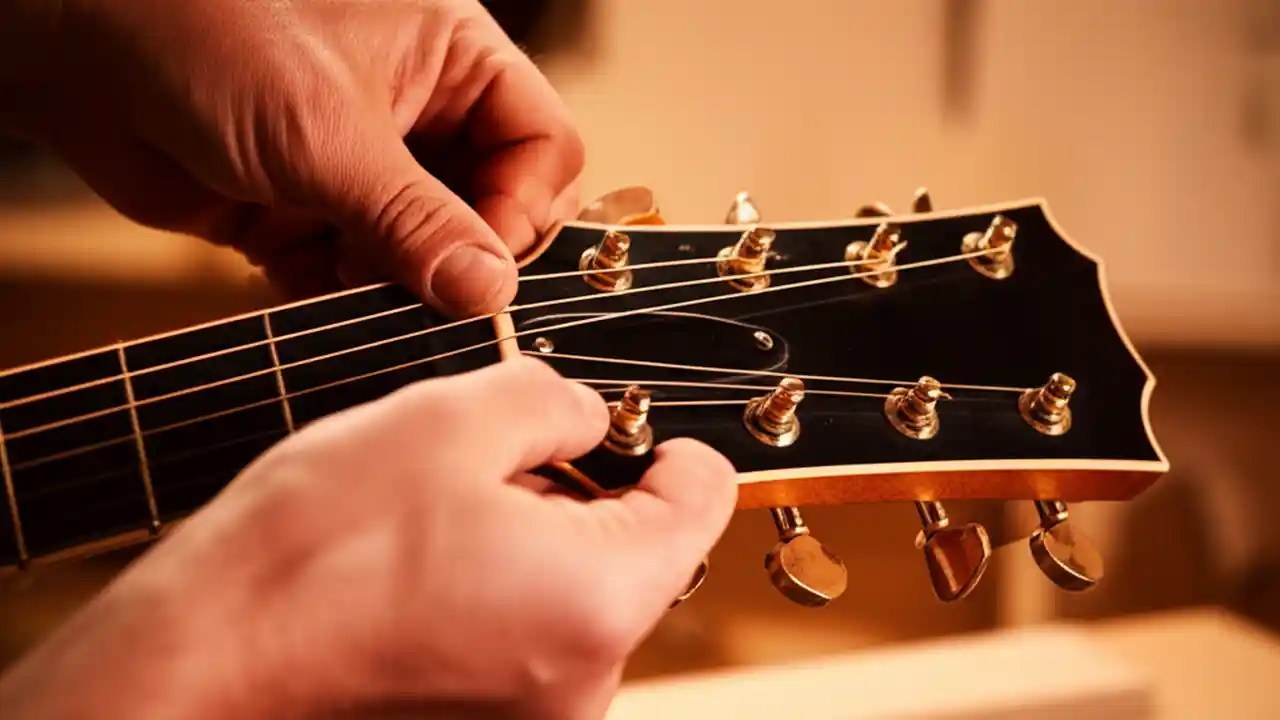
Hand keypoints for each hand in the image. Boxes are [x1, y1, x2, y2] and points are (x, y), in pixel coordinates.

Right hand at [0, 358, 736, 718]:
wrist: (200, 666)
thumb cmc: (307, 560)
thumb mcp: (447, 419)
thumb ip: (552, 401)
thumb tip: (586, 417)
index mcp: (600, 596)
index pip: (701, 499)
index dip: (671, 445)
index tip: (643, 429)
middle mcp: (586, 680)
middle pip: (637, 552)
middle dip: (582, 494)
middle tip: (494, 465)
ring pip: (577, 596)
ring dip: (534, 544)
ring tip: (437, 523)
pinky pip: (530, 643)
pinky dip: (500, 597)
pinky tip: (422, 574)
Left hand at [1, 0, 583, 314]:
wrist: (74, 45)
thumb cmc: (201, 31)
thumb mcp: (328, 132)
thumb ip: (418, 222)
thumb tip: (491, 294)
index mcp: (453, 55)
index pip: (544, 144)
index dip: (523, 210)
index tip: (480, 265)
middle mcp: (420, 106)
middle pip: (495, 204)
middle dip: (458, 252)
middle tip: (420, 281)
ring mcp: (365, 160)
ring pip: (428, 247)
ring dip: (396, 278)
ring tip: (348, 271)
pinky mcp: (312, 206)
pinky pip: (362, 269)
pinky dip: (340, 288)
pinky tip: (302, 268)